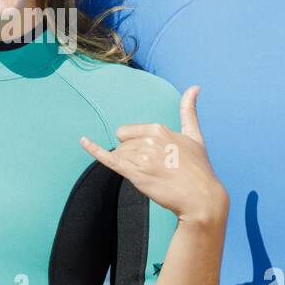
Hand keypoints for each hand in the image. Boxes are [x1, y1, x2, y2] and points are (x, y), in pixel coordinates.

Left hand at [79, 86, 228, 228]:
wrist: (201, 198)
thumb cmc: (199, 169)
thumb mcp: (195, 135)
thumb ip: (188, 110)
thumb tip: (195, 86)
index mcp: (159, 129)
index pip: (128, 133)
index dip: (137, 146)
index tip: (156, 158)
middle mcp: (148, 140)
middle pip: (123, 145)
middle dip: (133, 156)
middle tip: (156, 169)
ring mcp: (141, 157)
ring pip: (120, 156)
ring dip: (131, 166)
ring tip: (154, 176)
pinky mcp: (135, 174)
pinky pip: (109, 159)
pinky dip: (95, 150)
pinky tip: (84, 141)